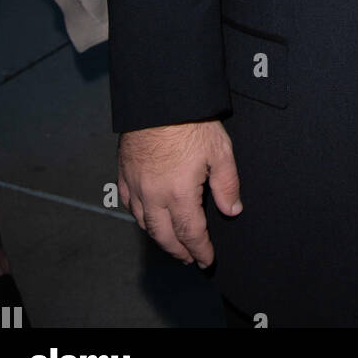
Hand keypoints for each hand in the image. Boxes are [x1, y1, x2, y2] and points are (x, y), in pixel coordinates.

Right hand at [118, 120, 242, 266]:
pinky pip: (129, 204)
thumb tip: (232, 210)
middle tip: (189, 258)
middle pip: (164, 235)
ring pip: (144, 223)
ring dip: (159, 237)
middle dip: (179, 250)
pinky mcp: (125, 171)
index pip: (191, 233)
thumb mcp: (220, 151)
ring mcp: (136, 184)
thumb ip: (227, 184)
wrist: (159, 98)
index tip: (206, 260)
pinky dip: (139, 216)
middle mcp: (154, 195)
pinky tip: (146, 216)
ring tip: (171, 242)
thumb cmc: (191, 122)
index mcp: (179, 193)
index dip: (200, 250)